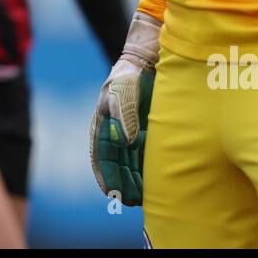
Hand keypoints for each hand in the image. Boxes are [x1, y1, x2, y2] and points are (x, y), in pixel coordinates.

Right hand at [89, 11, 161, 205]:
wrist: (150, 55)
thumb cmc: (133, 71)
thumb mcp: (125, 89)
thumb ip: (124, 114)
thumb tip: (126, 142)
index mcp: (103, 121)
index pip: (101, 154)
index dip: (105, 174)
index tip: (111, 193)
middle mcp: (116, 128)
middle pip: (116, 162)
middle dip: (122, 182)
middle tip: (132, 201)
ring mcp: (132, 127)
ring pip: (130, 160)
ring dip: (135, 178)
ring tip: (144, 197)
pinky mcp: (147, 125)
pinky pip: (145, 152)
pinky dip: (147, 167)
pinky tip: (156, 179)